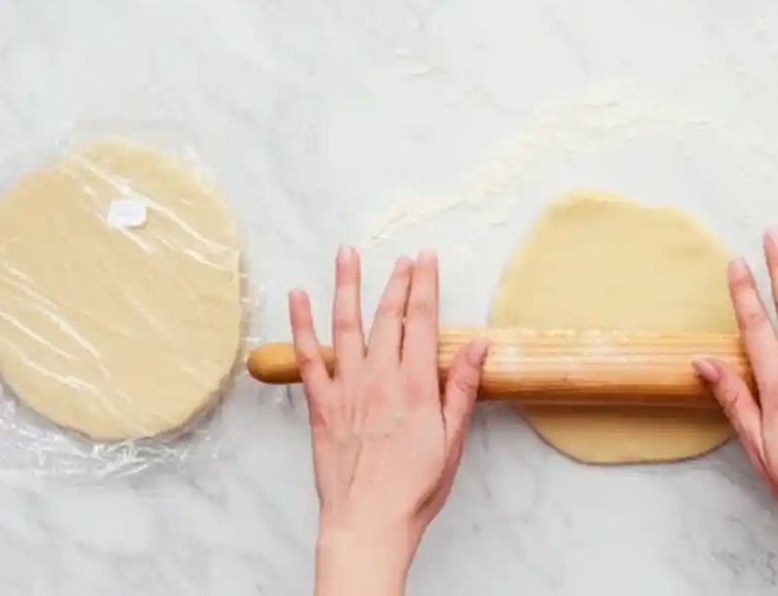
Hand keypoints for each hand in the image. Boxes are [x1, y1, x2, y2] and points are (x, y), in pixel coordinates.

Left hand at [288, 247, 487, 595]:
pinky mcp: (321, 405)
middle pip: (388, 316)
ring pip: (345, 325)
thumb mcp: (452, 439)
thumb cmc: (415, 488)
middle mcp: (379, 378)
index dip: (424, 285)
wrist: (368, 522)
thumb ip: (462, 388)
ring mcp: (346, 388)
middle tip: (403, 256)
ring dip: (346, 286)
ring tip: (347, 254)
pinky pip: (308, 357)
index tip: (426, 259)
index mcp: (415, 385)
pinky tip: (297, 297)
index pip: (422, 321)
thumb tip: (479, 347)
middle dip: (396, 281)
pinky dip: (300, 325)